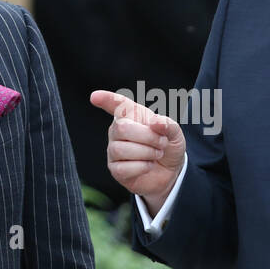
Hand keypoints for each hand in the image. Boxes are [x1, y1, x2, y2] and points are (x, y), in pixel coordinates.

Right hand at [90, 89, 185, 214]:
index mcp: (131, 116)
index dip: (106, 99)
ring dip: (146, 153)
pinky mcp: (115, 169)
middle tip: (162, 143)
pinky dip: (142, 167)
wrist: (171, 171)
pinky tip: (148, 166)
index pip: (117, 104)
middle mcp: (118, 131)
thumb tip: (155, 122)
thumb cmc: (168, 146)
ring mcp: (114, 150)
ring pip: (120, 149)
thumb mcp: (175, 133)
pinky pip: (123, 168)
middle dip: (147, 137)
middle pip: (121, 128)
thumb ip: (168, 125)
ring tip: (157, 154)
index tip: (95, 96)